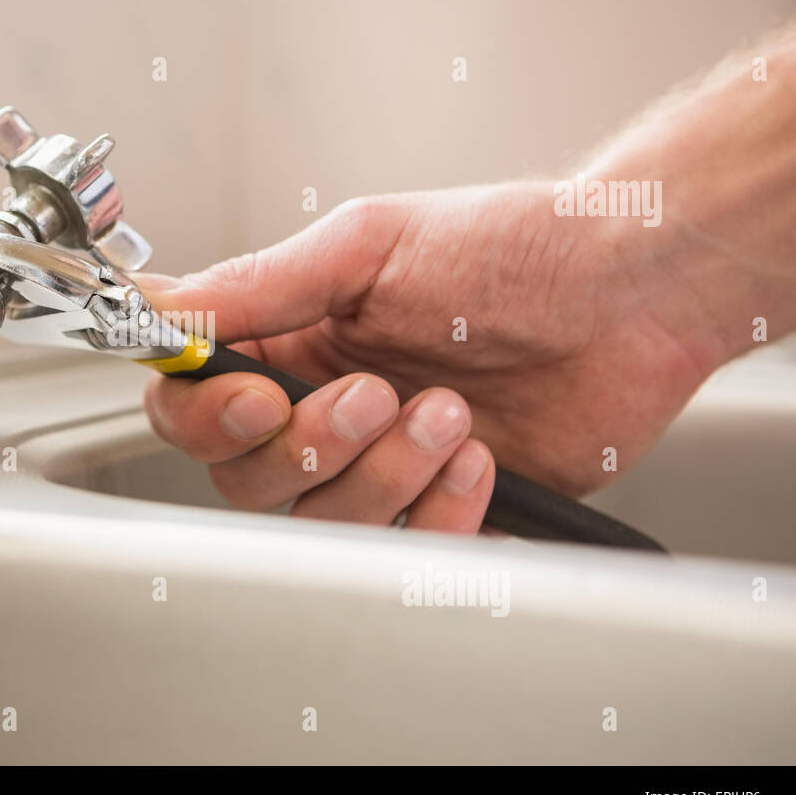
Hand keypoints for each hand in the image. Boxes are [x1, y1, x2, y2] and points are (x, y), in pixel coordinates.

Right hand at [138, 181, 728, 531]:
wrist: (630, 292)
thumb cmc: (512, 249)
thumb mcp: (371, 245)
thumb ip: (261, 284)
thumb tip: (165, 307)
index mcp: (291, 342)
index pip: (193, 404)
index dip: (206, 417)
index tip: (255, 400)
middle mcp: (324, 410)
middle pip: (246, 478)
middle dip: (311, 447)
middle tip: (375, 394)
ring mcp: (382, 467)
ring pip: (322, 520)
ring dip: (386, 473)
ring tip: (450, 411)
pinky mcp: (443, 510)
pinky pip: (406, 550)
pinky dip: (442, 510)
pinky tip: (480, 456)